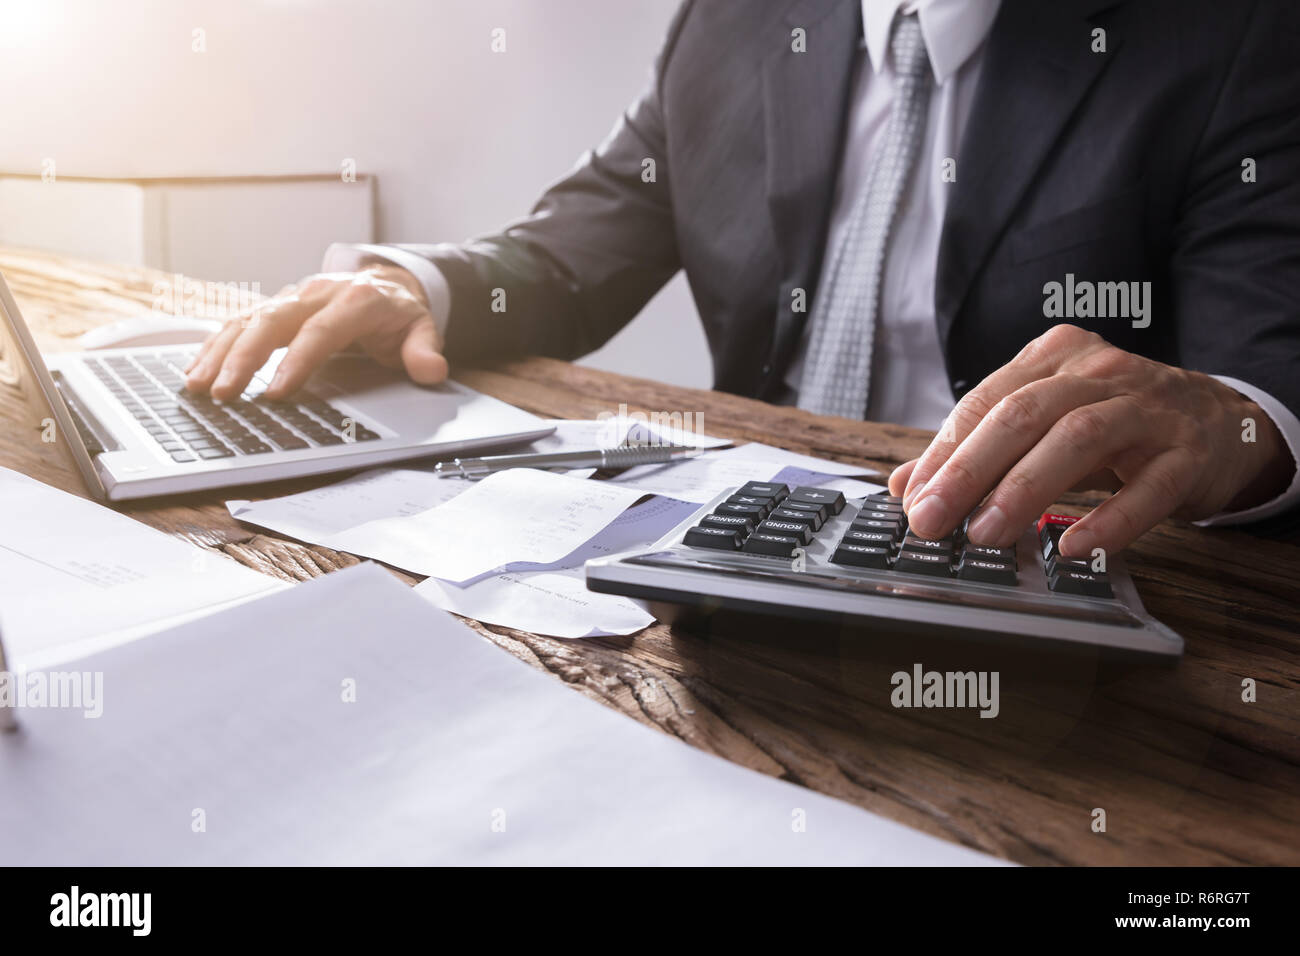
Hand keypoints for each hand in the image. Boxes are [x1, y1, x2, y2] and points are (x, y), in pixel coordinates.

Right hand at [184, 264, 446, 400]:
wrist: (388, 284)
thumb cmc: (401, 315)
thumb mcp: (422, 330)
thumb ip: (425, 350)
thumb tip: (432, 370)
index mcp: (355, 299)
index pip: (321, 330)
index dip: (297, 360)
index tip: (276, 391)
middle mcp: (317, 293)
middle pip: (273, 320)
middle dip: (245, 357)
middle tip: (224, 393)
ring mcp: (292, 298)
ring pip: (249, 319)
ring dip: (220, 352)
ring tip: (199, 386)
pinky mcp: (276, 307)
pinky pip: (240, 322)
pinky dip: (216, 345)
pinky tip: (197, 370)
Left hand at [887, 324, 1293, 558]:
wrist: (1220, 423)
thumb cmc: (1116, 424)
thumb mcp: (1045, 426)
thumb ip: (977, 451)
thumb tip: (906, 486)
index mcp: (1054, 357)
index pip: (985, 402)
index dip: (943, 453)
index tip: (913, 500)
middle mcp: (1100, 372)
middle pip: (1023, 414)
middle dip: (968, 470)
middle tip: (931, 520)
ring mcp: (1149, 408)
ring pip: (1079, 439)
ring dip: (1025, 490)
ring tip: (985, 535)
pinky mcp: (1189, 452)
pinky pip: (1148, 487)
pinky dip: (1110, 519)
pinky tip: (1073, 548)